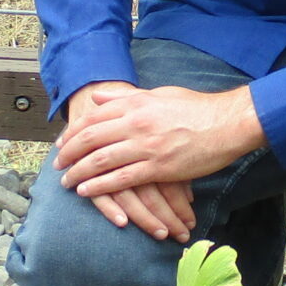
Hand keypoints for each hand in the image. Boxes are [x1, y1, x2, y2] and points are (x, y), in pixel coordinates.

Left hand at [61, 82, 198, 239]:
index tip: (62, 143)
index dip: (72, 131)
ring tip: (66, 182)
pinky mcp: (158, 167)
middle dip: (69, 153)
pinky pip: (121, 179)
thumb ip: (126, 97)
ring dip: (79, 172)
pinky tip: (86, 191)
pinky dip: (100, 186)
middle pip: (90, 138)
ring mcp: (146, 146)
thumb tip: (98, 97)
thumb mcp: (159, 94)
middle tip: (58, 165)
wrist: (227, 123)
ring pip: (101, 160)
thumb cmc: (197, 108)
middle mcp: (136, 122)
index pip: (93, 116)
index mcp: (136, 103)